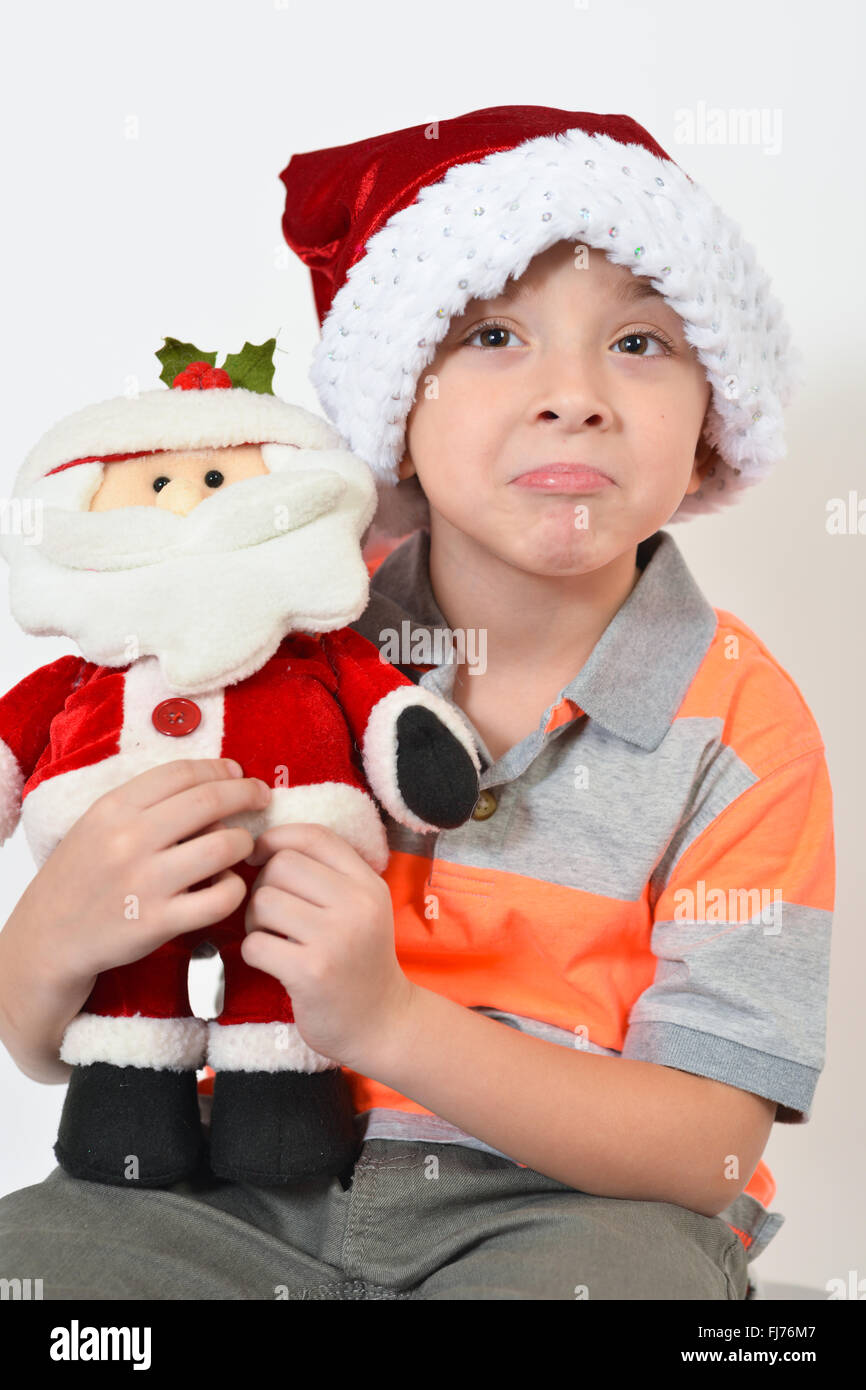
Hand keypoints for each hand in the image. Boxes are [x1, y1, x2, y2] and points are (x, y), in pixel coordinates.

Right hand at [4, 758, 269, 989]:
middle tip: (261, 797)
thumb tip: (216, 782)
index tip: (238, 772)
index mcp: (113, 809)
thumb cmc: (83, 874)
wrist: (50, 935)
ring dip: (243, 842)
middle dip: (247, 794)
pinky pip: (221, 898)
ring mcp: (145, 882)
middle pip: (210, 802)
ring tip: (241, 847)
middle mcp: (129, 840)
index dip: (219, 768)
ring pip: (224, 847)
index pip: (182, 773)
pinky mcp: (159, 922)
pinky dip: (234, 888)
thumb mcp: (99, 824)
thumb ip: (147, 803)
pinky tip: (226, 885)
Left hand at [241, 822, 415, 1070]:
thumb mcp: (360, 907)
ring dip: (254, 921)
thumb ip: (326, 874)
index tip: (259, 856)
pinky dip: (254, 953)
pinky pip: (255, 944)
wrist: (381, 1023)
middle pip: (281, 865)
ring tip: (273, 938)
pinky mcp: (311, 972)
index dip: (276, 838)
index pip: (314, 836)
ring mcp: (335, 939)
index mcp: (368, 884)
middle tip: (271, 915)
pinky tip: (273, 963)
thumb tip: (264, 845)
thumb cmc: (358, 960)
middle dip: (263, 887)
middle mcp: (357, 905)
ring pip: (263, 901)